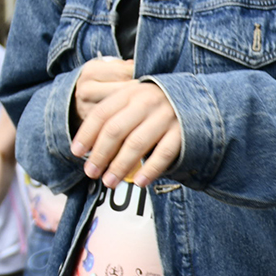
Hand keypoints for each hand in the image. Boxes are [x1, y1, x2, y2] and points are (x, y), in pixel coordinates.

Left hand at [71, 57, 182, 186]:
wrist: (199, 99)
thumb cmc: (158, 106)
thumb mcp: (136, 102)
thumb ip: (116, 117)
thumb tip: (88, 147)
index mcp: (130, 93)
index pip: (102, 114)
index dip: (86, 134)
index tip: (76, 152)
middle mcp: (146, 102)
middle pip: (115, 130)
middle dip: (100, 154)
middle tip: (91, 172)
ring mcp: (166, 116)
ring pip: (136, 144)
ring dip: (120, 166)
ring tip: (109, 182)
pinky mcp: (182, 132)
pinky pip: (162, 154)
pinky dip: (150, 170)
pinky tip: (140, 182)